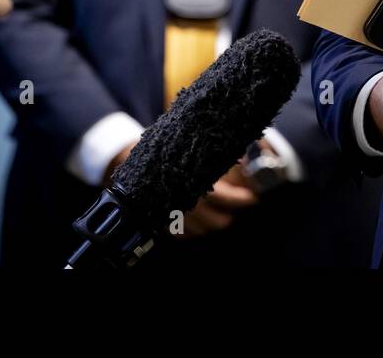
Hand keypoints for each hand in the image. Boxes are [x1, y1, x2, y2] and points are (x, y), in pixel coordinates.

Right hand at [103, 138, 258, 236]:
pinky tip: (198, 217)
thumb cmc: (164, 149)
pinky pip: (185, 236)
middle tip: (239, 204)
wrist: (130, 159)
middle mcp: (184, 201)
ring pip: (203, 230)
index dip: (242, 199)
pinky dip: (194, 229)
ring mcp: (172, 216)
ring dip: (214, 222)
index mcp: (194, 180)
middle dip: (229, 214)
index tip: (253, 197)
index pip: (227, 198)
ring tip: (220, 212)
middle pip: (218, 221)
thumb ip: (214, 154)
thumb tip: (241, 158)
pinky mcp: (161, 224)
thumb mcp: (192, 146)